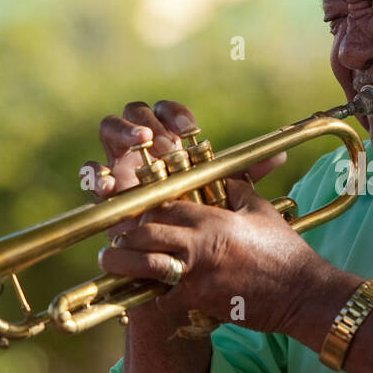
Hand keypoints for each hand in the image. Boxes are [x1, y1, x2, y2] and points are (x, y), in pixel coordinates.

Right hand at [81, 99, 284, 242]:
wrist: (173, 261)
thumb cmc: (197, 220)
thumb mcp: (223, 197)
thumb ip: (246, 176)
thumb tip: (280, 157)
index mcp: (168, 142)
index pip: (164, 112)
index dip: (174, 113)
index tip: (190, 129)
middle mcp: (141, 148)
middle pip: (133, 112)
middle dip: (147, 118)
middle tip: (163, 139)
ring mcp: (120, 165)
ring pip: (109, 129)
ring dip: (122, 132)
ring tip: (140, 142)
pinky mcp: (105, 193)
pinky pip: (92, 174)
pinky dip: (97, 174)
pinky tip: (111, 182)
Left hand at [97, 178, 336, 335]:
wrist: (301, 293)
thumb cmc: (284, 251)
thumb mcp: (261, 212)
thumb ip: (237, 191)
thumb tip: (225, 179)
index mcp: (212, 219)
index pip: (164, 206)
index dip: (146, 210)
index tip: (137, 216)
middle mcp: (199, 243)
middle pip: (145, 233)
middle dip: (125, 238)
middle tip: (117, 242)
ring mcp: (196, 274)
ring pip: (144, 265)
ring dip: (124, 266)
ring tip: (113, 265)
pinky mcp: (198, 301)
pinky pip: (163, 298)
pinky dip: (154, 297)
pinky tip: (150, 294)